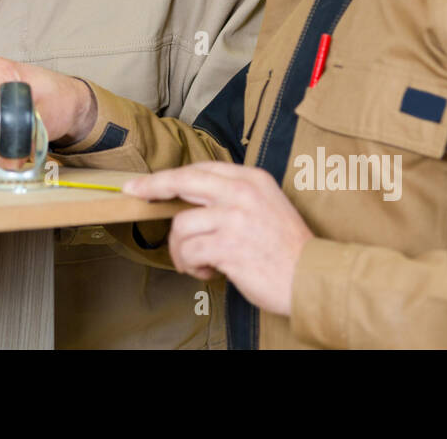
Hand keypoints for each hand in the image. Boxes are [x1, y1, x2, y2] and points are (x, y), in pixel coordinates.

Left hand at [123, 162, 311, 315]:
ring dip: (180, 250)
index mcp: (251, 179)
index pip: (199, 169)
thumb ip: (233, 196)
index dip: (167, 176)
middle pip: (183, 181)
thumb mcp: (266, 205)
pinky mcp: (229, 246)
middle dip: (152, 187)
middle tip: (133, 194)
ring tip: (195, 263)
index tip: (143, 183)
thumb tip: (190, 200)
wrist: (313, 277)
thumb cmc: (287, 247)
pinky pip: (190, 252)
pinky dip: (191, 266)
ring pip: (181, 225)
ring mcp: (235, 218)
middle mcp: (242, 193)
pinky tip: (206, 272)